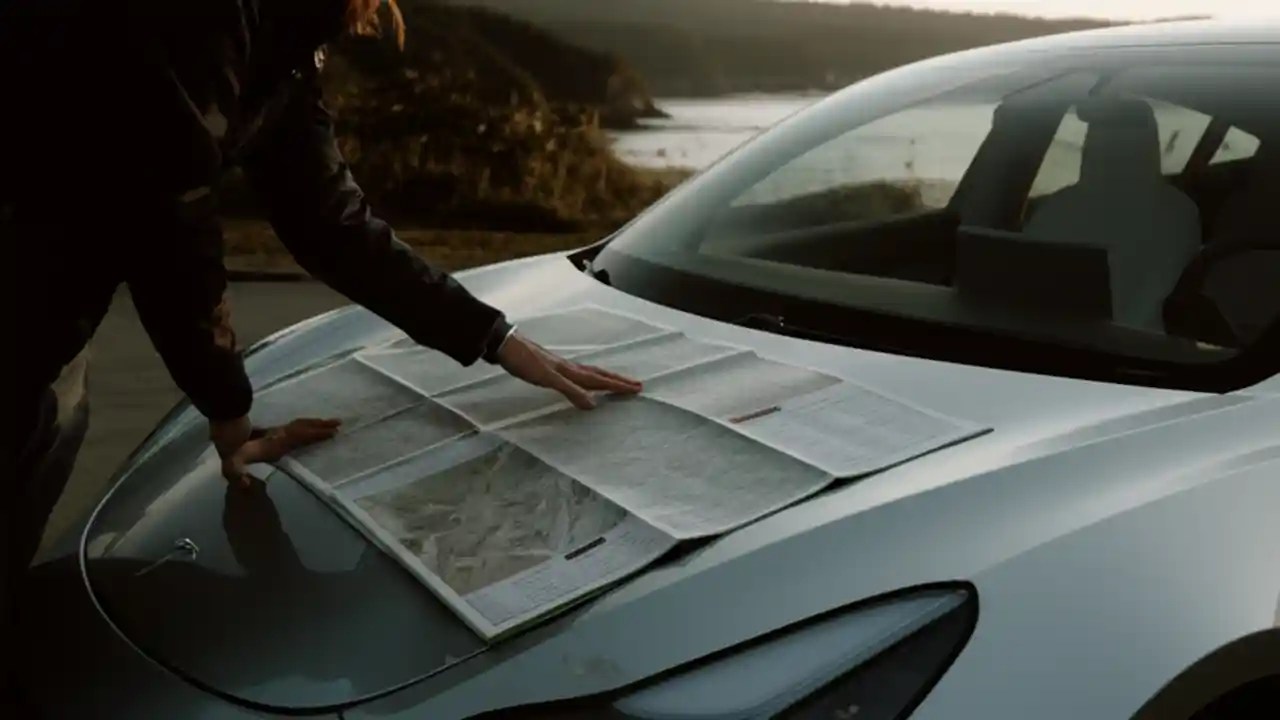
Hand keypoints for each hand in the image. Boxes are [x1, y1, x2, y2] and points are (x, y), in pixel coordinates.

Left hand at [210, 415, 341, 486]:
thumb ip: (237, 475)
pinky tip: (312, 425)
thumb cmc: (230, 449)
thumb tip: (246, 486)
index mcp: (276, 443)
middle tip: (339, 424)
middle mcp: (280, 435)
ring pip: (302, 425)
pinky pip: (297, 425)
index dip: (315, 435)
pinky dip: (308, 424)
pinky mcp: (274, 430)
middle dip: (322, 427)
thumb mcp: (231, 464)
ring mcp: (278, 431)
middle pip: (305, 428)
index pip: (300, 437)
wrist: (224, 426)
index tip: (332, 433)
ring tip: (333, 422)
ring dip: (317, 423)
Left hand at [496, 333, 642, 408]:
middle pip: (599, 374)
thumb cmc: (524, 362)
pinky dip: (587, 379)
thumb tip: (593, 404)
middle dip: (617, 381)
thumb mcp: (548, 378)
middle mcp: (569, 367)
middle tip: (636, 385)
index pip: (600, 379)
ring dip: (605, 378)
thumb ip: (570, 391)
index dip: (618, 385)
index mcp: (571, 370)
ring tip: (616, 382)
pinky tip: (582, 380)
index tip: (637, 388)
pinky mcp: (550, 367)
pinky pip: (578, 374)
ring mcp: (560, 366)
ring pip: (589, 373)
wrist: (504, 345)